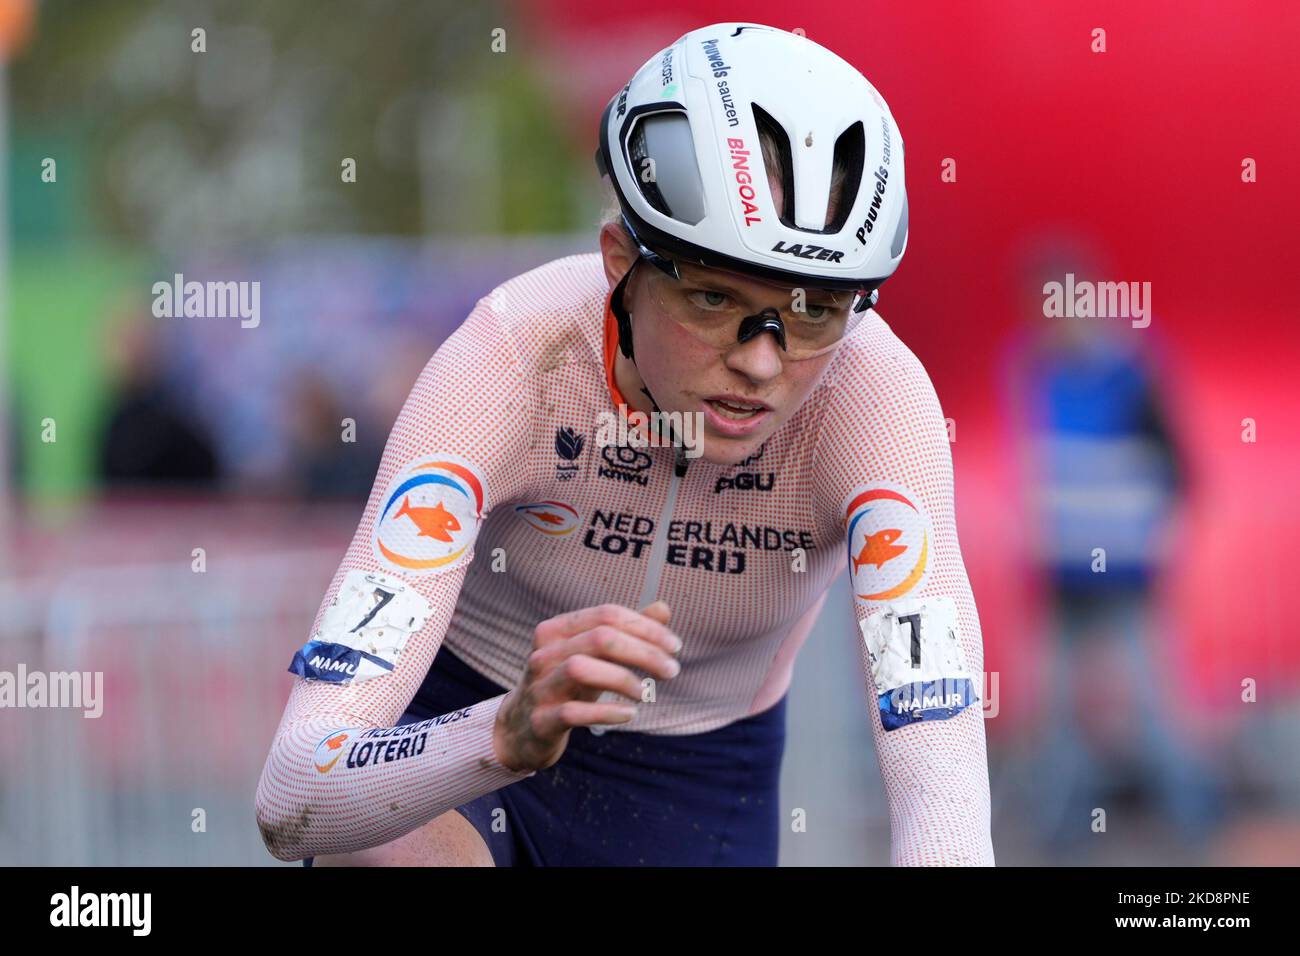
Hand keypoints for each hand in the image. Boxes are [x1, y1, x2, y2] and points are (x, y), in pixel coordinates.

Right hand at [492, 601, 680, 772]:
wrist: (520, 730)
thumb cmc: (565, 686)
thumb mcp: (593, 656)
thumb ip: (626, 632)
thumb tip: (663, 607)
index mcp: (557, 630)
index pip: (607, 614)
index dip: (646, 627)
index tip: (674, 646)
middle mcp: (544, 653)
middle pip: (600, 638)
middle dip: (644, 652)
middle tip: (671, 670)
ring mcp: (539, 686)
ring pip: (582, 668)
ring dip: (623, 679)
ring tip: (645, 692)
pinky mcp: (540, 721)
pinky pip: (573, 712)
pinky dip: (607, 712)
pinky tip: (629, 714)